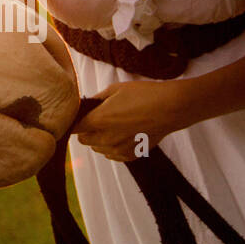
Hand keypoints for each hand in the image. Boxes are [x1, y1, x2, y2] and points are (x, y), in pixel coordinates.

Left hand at [73, 80, 188, 160]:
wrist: (170, 108)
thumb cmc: (144, 95)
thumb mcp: (116, 89)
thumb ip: (97, 99)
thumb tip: (88, 104)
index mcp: (99, 120)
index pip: (74, 128)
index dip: (75, 122)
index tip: (81, 116)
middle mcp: (106, 139)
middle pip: (84, 140)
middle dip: (87, 130)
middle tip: (99, 119)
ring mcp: (119, 149)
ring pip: (98, 149)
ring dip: (100, 140)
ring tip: (115, 126)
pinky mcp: (131, 155)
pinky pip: (113, 155)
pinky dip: (114, 147)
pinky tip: (124, 135)